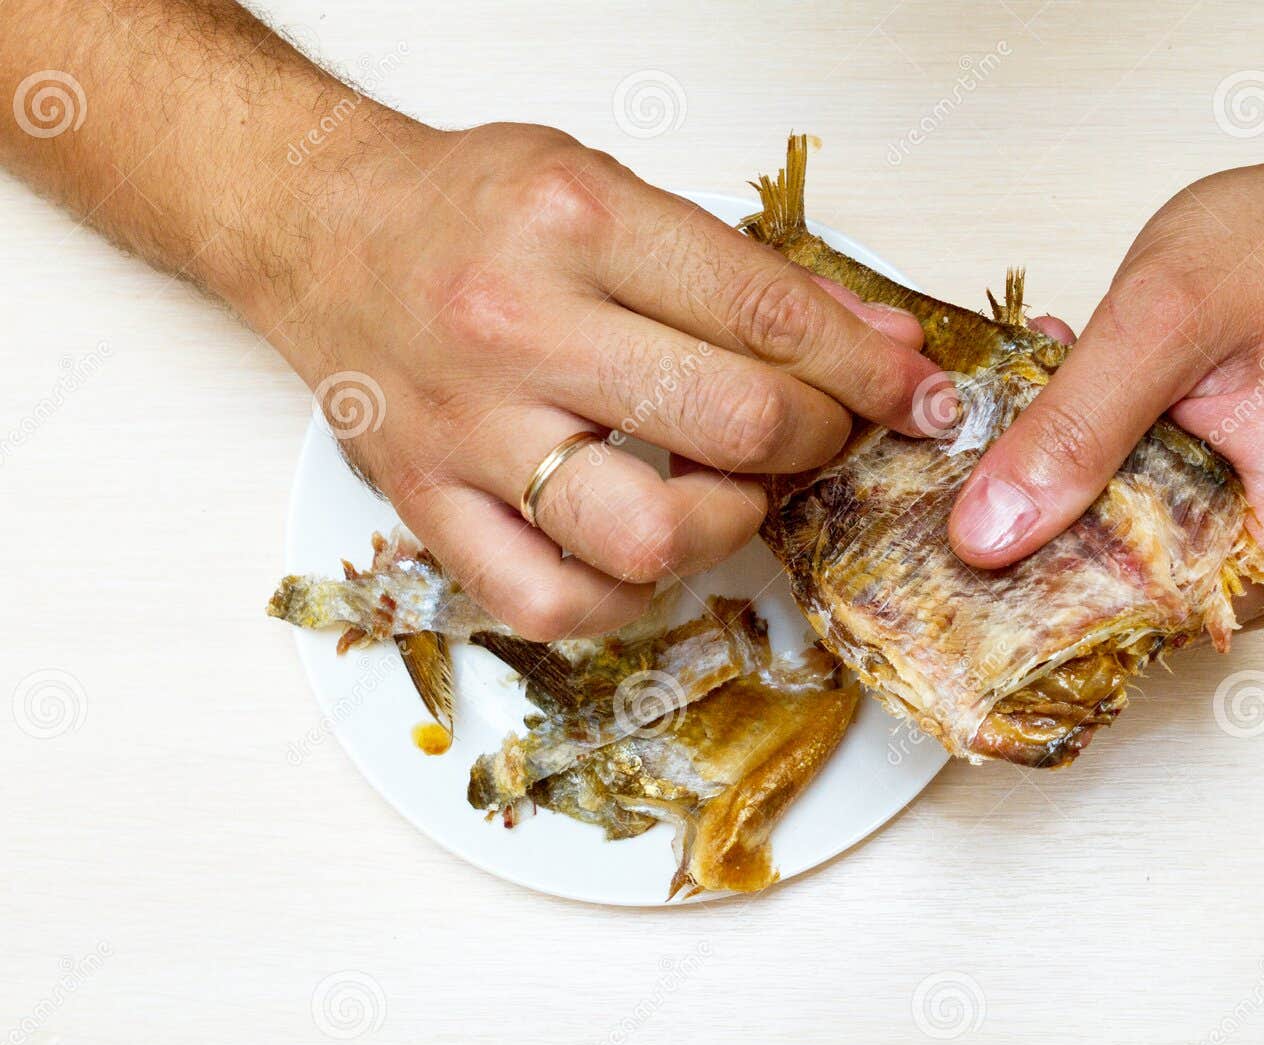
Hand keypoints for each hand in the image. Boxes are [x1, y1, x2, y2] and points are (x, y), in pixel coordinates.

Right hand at [258, 123, 946, 639]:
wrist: (320, 229)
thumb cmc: (469, 208)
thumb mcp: (616, 192)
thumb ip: (749, 277)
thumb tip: (878, 348)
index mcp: (577, 225)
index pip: (769, 319)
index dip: (869, 373)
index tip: (915, 399)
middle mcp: (519, 329)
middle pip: (731, 426)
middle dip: (818, 443)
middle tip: (822, 436)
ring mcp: (469, 431)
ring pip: (648, 535)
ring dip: (731, 526)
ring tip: (733, 493)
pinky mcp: (428, 506)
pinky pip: (549, 603)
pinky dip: (626, 601)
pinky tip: (649, 557)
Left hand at [948, 150, 1263, 626]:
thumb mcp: (1161, 320)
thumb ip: (1075, 429)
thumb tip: (987, 534)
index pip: (1129, 613)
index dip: (1037, 569)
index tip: (971, 507)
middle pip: (1126, 592)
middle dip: (1051, 509)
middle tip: (1012, 417)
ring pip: (1128, 556)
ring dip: (1074, 480)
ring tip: (1058, 385)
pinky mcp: (1248, 525)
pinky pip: (1151, 523)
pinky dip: (1105, 467)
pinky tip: (1087, 401)